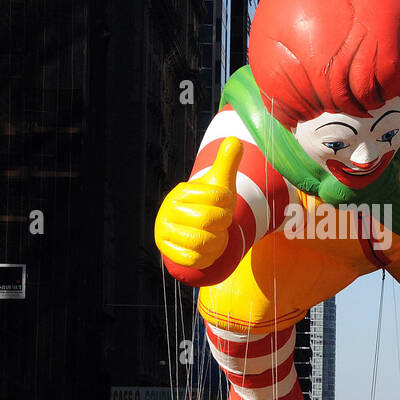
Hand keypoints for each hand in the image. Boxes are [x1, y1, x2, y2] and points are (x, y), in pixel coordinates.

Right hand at [154, 138, 242, 269]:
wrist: (192, 230)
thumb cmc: (207, 204)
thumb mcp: (218, 183)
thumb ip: (226, 162)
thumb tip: (235, 139)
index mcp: (181, 192)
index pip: (218, 196)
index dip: (228, 202)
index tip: (223, 203)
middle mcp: (167, 211)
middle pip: (209, 220)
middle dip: (223, 222)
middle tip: (221, 222)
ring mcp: (165, 233)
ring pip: (203, 242)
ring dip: (217, 241)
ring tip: (215, 235)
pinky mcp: (168, 253)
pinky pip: (195, 259)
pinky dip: (208, 256)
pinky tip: (207, 249)